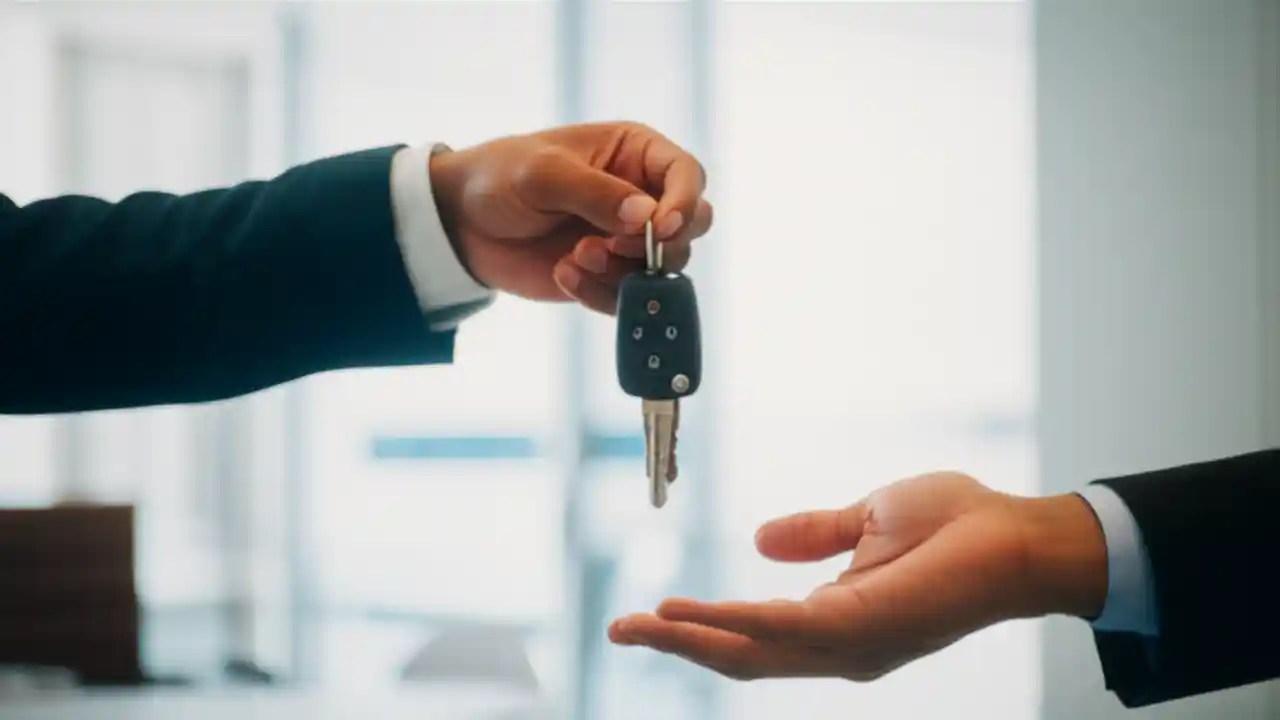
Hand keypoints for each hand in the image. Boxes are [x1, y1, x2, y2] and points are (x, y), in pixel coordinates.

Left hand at [428, 122, 711, 313]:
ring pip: (664, 269)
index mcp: (635, 154)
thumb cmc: (500, 177)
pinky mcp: (608, 277)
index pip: (687, 175)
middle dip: (661, 244)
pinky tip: (564, 275)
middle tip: (614, 246)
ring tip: (576, 258)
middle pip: (692, 226)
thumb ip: (596, 192)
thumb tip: (647, 217)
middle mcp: (641, 196)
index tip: (662, 226)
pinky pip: (629, 298)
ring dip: (624, 271)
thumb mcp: (543, 174)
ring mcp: (626, 241)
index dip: (685, 202)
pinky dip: (601, 294)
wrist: (459, 223)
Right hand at [608, 472, 1106, 680]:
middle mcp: (839, 645)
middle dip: (677, 645)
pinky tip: (684, 613)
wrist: (1019, 535)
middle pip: (742, 657)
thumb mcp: (867, 519)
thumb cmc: (960, 527)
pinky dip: (726, 623)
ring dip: (687, 639)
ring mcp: (849, 644)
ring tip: (634, 624)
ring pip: (749, 653)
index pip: (756, 636)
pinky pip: (778, 629)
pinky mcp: (861, 628)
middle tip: (618, 630)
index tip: (655, 614)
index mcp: (839, 620)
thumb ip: (815, 534)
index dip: (704, 629)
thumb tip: (758, 539)